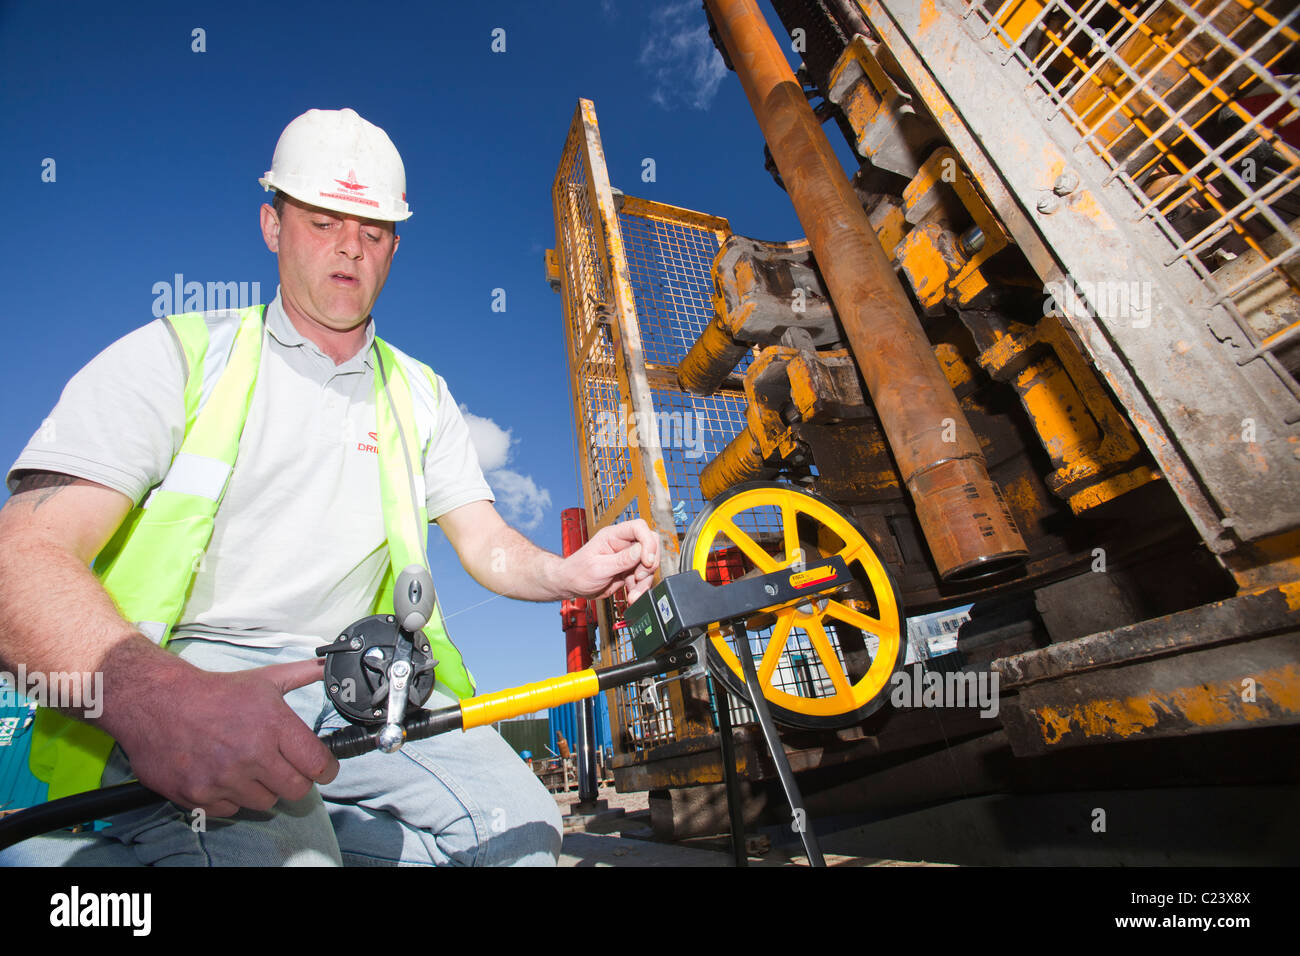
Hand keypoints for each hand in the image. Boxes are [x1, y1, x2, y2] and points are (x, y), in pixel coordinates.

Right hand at [109, 656, 338, 817]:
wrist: (156, 702)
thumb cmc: (214, 692)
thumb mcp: (265, 679)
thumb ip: (303, 674)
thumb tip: (328, 666)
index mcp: (274, 726)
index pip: (318, 765)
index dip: (325, 768)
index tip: (322, 768)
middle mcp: (252, 755)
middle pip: (297, 790)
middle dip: (297, 780)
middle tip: (285, 768)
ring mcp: (225, 779)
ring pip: (266, 802)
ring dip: (263, 789)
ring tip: (249, 768)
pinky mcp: (199, 797)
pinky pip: (232, 811)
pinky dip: (231, 798)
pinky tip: (224, 776)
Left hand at [561, 519, 659, 602]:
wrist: (571, 586)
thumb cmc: (576, 572)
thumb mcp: (598, 567)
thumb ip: (621, 560)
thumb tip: (641, 551)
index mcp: (613, 536)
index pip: (639, 527)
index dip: (648, 542)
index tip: (646, 560)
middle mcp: (622, 544)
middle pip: (649, 545)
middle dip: (649, 564)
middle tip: (639, 577)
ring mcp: (626, 557)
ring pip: (648, 565)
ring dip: (644, 581)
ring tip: (633, 594)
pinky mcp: (628, 570)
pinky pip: (643, 578)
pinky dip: (640, 588)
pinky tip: (632, 595)